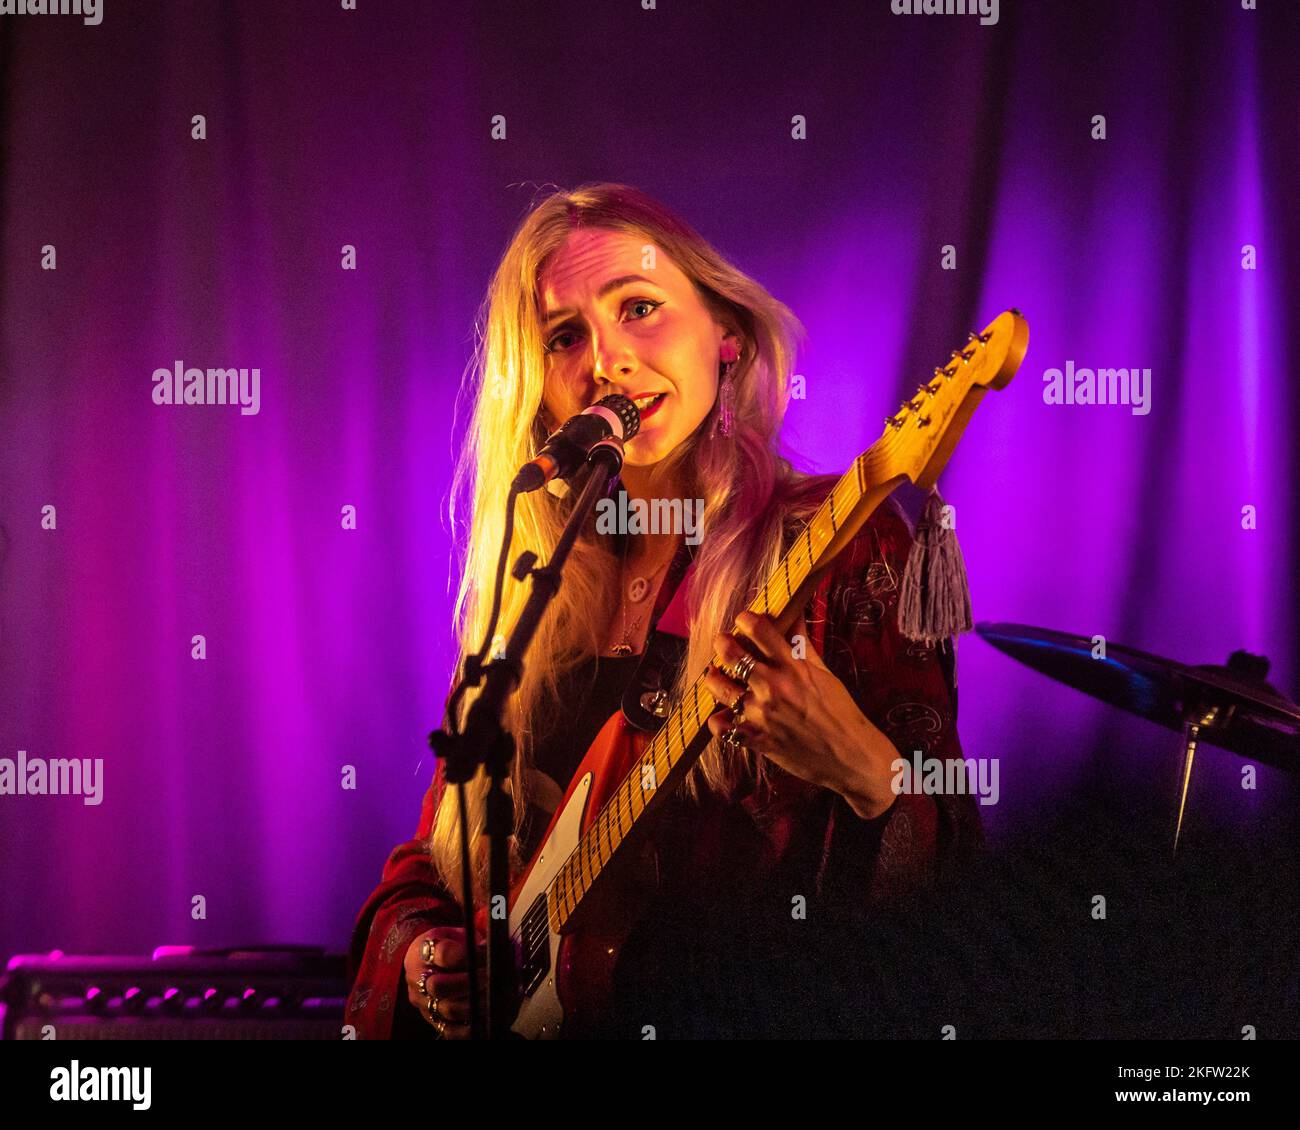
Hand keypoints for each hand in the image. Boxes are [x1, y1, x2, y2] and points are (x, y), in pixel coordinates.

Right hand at [403, 926, 486, 1038]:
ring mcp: (422, 1002)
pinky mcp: (431, 1020)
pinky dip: (469, 1027)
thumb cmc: (450, 945)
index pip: (444, 954)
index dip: (468, 956)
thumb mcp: (457, 934)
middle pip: (439, 986)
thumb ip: (472, 941)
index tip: (486, 955)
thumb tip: (492, 951)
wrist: (429, 961)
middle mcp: (416, 978)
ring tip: (492, 995)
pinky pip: (449, 1030)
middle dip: (470, 983)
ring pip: (448, 1010)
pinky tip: (484, 1017)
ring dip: (474, 1004)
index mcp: (422, 950)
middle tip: (489, 978)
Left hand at [703, 610, 899, 818]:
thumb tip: (795, 615)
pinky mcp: (758, 740)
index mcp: (793, 668)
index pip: (760, 631)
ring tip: (716, 675)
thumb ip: (803, 645)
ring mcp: (763, 715)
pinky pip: (723, 729)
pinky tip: (722, 716)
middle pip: (732, 655)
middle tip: (722, 642)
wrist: (851, 756)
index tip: (743, 619)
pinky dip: (718, 722)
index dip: (746, 619)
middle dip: (722, 643)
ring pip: (720, 689)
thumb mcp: (824, 673)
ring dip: (714, 679)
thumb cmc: (841, 712)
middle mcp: (774, 688)